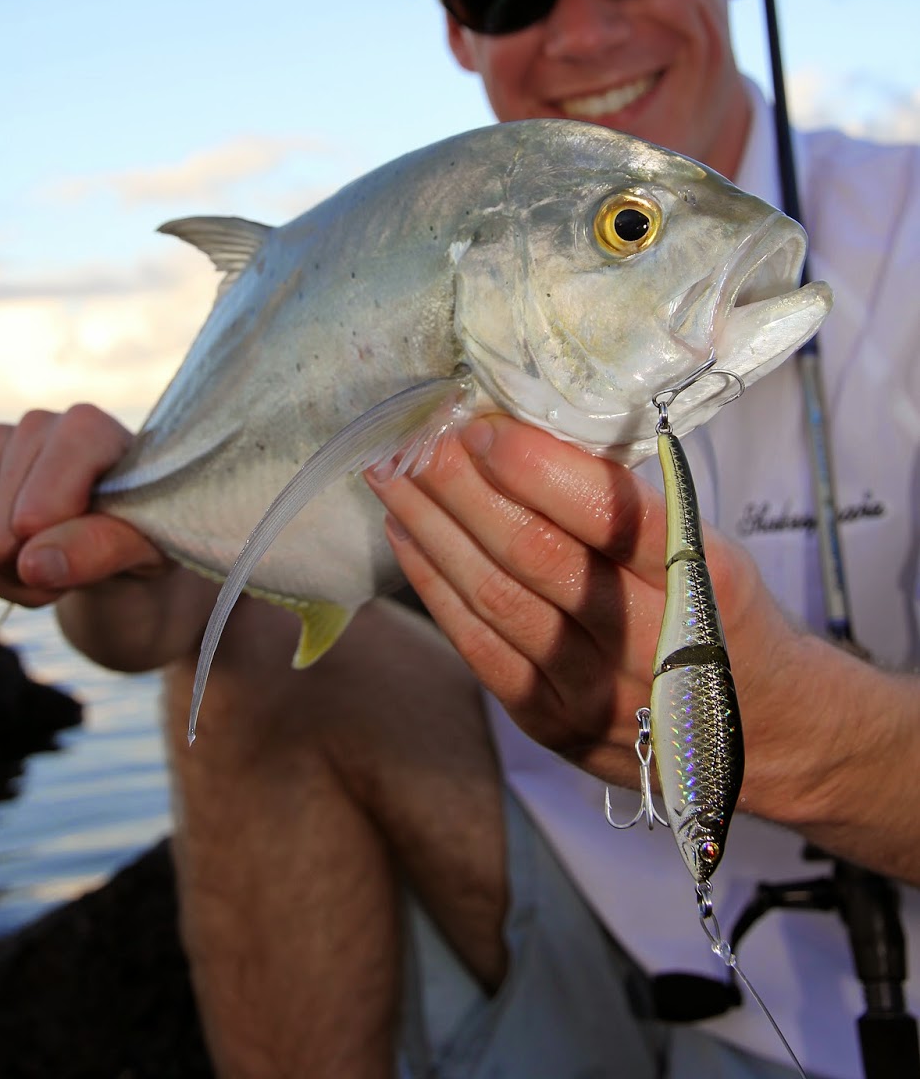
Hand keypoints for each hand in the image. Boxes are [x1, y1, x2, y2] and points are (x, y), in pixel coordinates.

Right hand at [0, 404, 168, 607]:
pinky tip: (8, 553)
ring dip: (5, 578)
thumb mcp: (144, 547)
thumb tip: (32, 561)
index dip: (59, 557)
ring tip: (50, 556)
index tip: (101, 552)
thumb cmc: (140, 531)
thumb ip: (100, 550)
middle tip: (75, 561)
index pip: (34, 516)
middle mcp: (34, 424)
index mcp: (86, 429)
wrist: (120, 528)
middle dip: (32, 576)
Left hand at [366, 413, 772, 793]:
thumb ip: (629, 504)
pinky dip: (433, 584)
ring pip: (494, 597)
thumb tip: (520, 429)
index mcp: (698, 580)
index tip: (482, 423)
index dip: (535, 468)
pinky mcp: (552, 722)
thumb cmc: (720, 610)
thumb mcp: (707, 546)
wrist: (763, 733)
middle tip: (416, 436)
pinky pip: (477, 647)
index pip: (611, 516)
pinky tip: (406, 535)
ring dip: (431, 527)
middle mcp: (646, 641)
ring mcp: (594, 691)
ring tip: (392, 473)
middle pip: (535, 554)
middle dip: (462, 486)